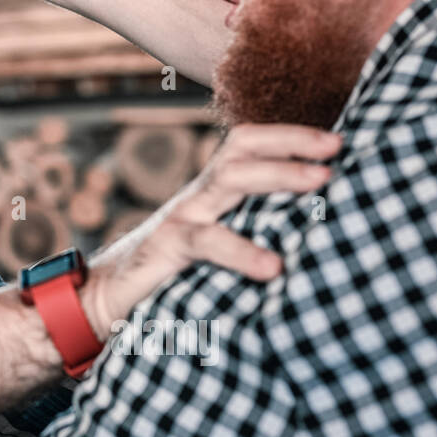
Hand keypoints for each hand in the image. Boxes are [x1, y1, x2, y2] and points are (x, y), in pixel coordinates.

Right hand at [81, 125, 344, 337]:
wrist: (100, 301)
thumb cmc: (169, 279)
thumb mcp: (213, 251)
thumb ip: (248, 237)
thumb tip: (311, 244)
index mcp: (209, 197)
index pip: (244, 146)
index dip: (287, 136)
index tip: (336, 140)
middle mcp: (196, 200)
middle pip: (240, 150)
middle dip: (290, 142)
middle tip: (336, 147)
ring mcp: (178, 221)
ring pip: (227, 180)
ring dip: (277, 174)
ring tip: (320, 181)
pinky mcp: (164, 252)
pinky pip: (206, 242)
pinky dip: (242, 251)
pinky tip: (273, 267)